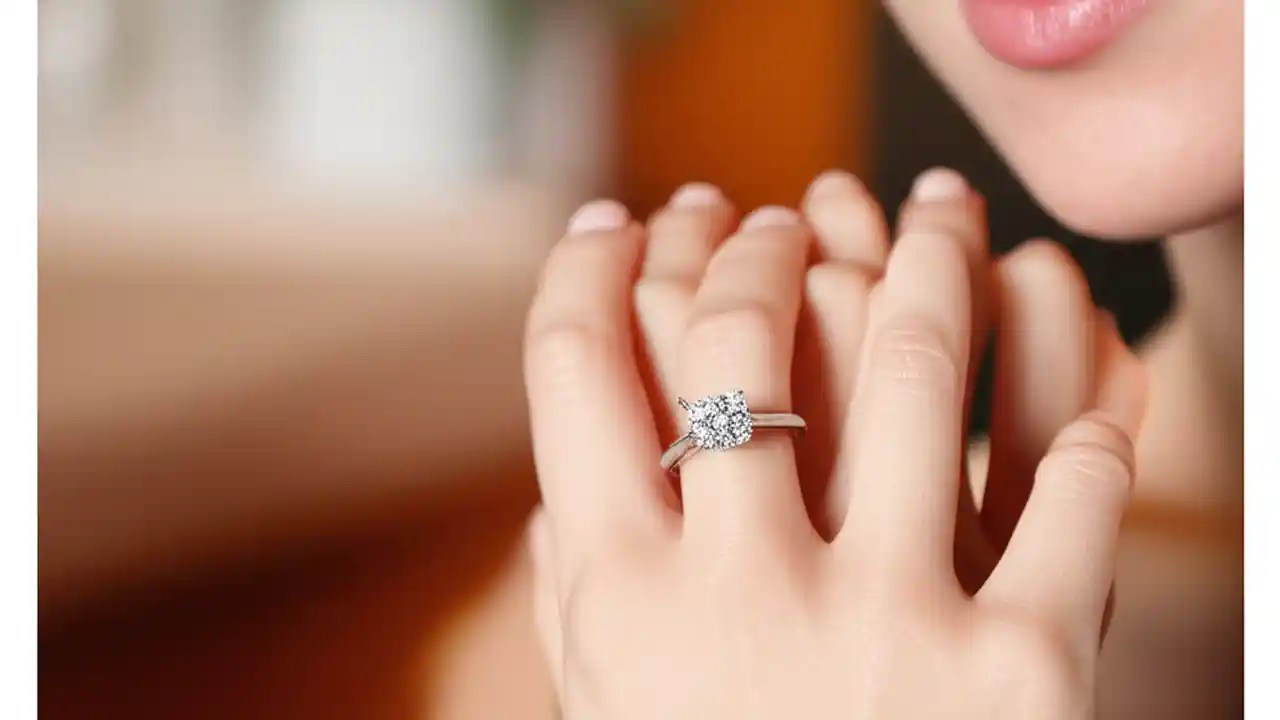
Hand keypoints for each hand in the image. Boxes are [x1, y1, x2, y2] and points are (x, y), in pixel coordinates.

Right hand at [523, 170, 1143, 718]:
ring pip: (913, 360)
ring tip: (930, 211)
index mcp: (625, 601)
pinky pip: (1070, 486)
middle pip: (735, 332)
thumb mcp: (611, 718)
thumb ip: (574, 601)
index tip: (613, 221)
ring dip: (928, 259)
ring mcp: (890, 627)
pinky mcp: (1024, 673)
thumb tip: (558, 486)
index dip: (583, 267)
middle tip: (763, 215)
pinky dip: (1084, 414)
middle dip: (746, 242)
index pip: (572, 368)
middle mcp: (742, 595)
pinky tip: (1073, 376)